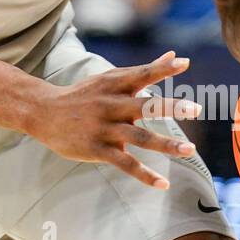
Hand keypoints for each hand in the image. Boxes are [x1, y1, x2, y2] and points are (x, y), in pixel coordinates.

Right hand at [26, 51, 203, 188]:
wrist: (43, 113)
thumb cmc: (83, 95)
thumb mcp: (109, 79)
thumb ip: (144, 71)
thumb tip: (175, 56)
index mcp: (113, 84)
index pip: (142, 74)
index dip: (162, 69)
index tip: (184, 63)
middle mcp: (110, 104)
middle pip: (145, 106)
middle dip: (170, 107)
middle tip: (197, 108)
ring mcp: (104, 128)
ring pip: (138, 138)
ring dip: (165, 144)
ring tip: (189, 150)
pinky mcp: (97, 150)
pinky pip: (125, 164)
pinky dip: (144, 175)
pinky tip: (163, 183)